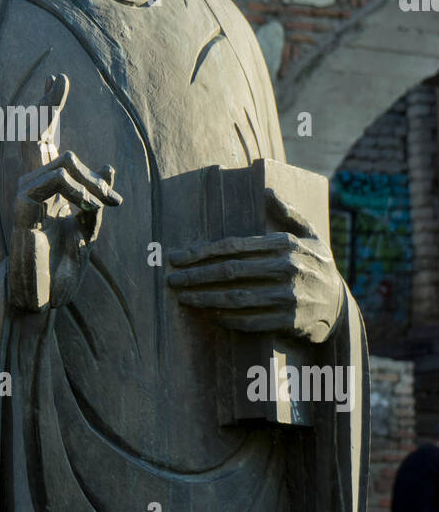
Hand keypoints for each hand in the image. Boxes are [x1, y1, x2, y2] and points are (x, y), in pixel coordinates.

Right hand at [8, 72, 122, 311]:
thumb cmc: (61, 270)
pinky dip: (78, 191)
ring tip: (104, 206)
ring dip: (91, 182)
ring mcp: (25, 195)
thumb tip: (109, 168)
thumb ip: (96, 201)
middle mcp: (32, 186)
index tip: (58, 81)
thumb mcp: (89, 230)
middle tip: (58, 78)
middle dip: (48, 105)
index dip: (50, 110)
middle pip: (36, 135)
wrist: (43, 300)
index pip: (46, 141)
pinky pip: (54, 180)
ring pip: (63, 161)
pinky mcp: (22, 208)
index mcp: (49, 189)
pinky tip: (87, 209)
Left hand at [166, 186, 344, 343]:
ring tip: (184, 298)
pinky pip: (252, 320)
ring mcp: (288, 296)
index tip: (178, 256)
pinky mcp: (290, 320)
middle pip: (230, 271)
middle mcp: (287, 268)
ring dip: (206, 298)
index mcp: (286, 244)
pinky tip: (211, 315)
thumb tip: (267, 191)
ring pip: (237, 297)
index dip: (202, 251)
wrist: (340, 305)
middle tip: (172, 279)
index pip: (234, 246)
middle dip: (196, 275)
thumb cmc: (317, 265)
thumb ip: (288, 213)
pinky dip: (228, 318)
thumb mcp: (310, 235)